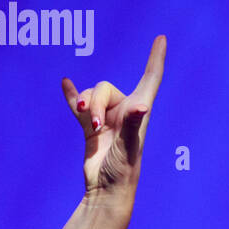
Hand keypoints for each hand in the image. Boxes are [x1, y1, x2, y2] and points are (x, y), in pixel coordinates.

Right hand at [61, 35, 165, 197]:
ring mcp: (107, 118)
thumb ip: (132, 124)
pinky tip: (66, 83)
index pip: (151, 78)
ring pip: (90, 96)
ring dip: (84, 106)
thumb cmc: (124, 170)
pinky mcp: (90, 127)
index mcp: (140, 110)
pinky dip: (72, 95)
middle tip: (96, 125)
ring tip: (89, 127)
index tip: (162, 38)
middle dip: (94, 103)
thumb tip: (141, 107)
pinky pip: (79, 104)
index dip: (156, 58)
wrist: (107, 189)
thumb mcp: (129, 146)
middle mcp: (125, 110)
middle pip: (104, 87)